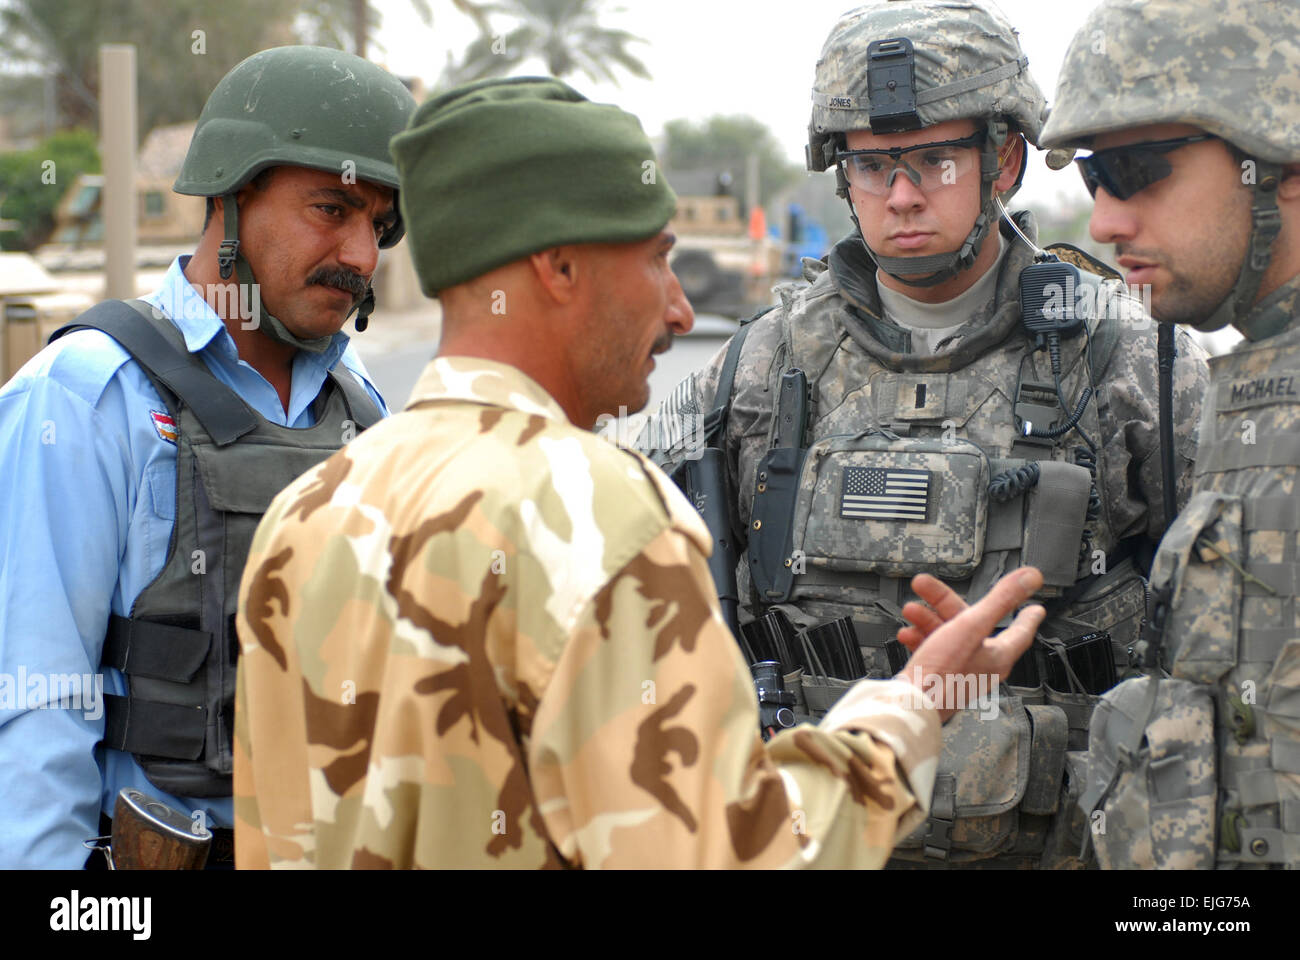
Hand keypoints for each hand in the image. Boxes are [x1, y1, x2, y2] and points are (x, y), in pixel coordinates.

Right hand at [894, 567, 1043, 722]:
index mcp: (997, 656)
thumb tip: (1031, 577)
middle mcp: (981, 665)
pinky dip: (921, 639)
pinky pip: (933, 651)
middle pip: (971, 624)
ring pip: (948, 636)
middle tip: (925, 586)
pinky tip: (907, 633)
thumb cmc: (942, 673)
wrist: (910, 704)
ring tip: (911, 611)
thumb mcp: (971, 626)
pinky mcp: (939, 678)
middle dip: (945, 603)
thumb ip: (1001, 599)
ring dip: (928, 620)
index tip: (1035, 610)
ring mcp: (959, 672)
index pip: (1020, 632)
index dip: (1027, 617)